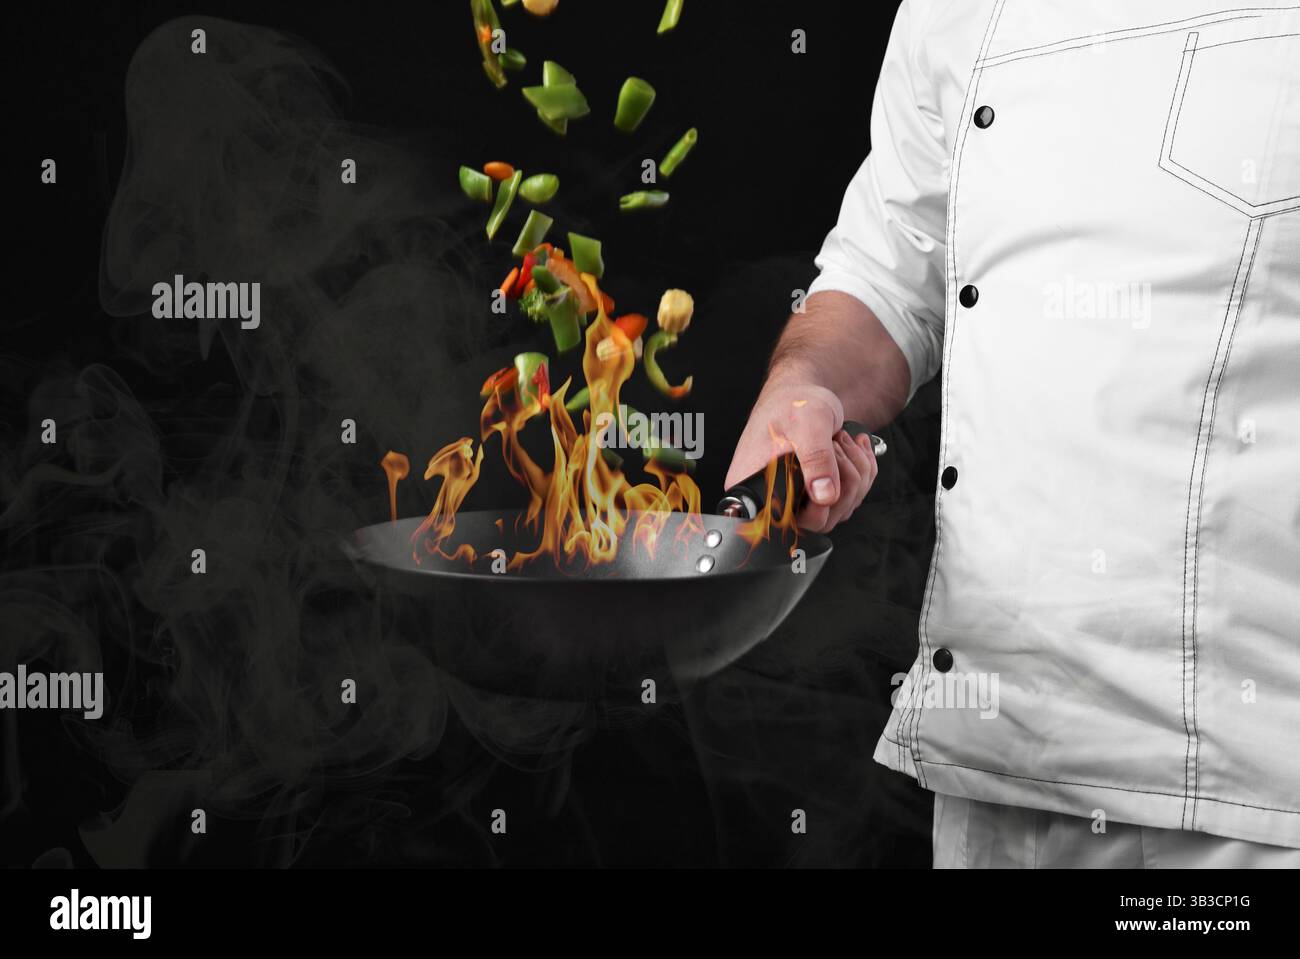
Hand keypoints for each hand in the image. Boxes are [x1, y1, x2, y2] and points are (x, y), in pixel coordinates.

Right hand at [723, 383, 878, 531]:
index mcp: (753, 486)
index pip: (782, 520)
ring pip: (838, 511)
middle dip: (842, 483)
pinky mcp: (818, 494)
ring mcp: (799, 499)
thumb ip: (816, 458)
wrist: (803, 392)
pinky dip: (861, 472)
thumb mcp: (806, 423)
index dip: (812, 504)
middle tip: (836, 448)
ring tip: (841, 441)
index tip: (823, 472)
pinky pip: (849, 499)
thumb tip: (824, 495)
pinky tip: (851, 448)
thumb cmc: (792, 403)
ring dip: (855, 474)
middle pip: (818, 521)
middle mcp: (773, 499)